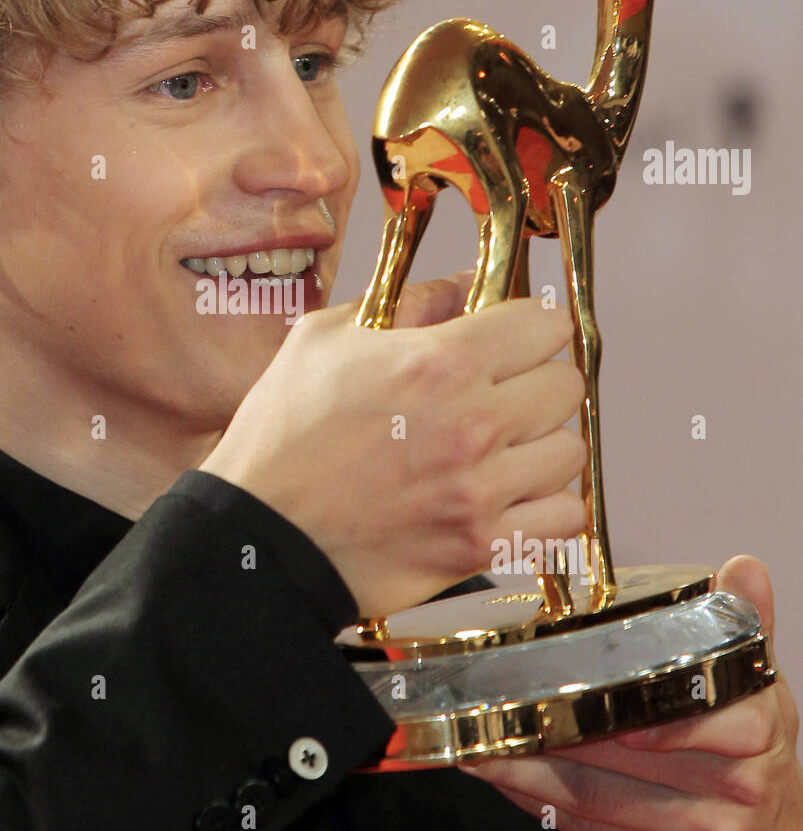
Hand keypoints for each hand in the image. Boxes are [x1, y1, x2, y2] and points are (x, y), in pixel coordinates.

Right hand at [200, 272, 587, 617]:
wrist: (259, 535)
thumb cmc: (281, 438)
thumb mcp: (325, 339)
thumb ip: (408, 303)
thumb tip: (464, 286)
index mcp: (437, 362)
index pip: (546, 324)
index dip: (529, 327)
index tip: (513, 338)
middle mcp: (471, 424)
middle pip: (565, 385)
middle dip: (535, 382)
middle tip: (499, 393)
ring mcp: (481, 489)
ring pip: (570, 451)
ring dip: (541, 446)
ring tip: (500, 450)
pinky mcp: (481, 544)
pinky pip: (564, 518)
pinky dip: (544, 507)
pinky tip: (506, 496)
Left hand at [461, 556, 802, 830]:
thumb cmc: (754, 764)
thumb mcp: (760, 694)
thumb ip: (745, 628)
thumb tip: (742, 567)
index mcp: (758, 728)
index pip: (715, 719)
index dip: (665, 720)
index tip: (616, 715)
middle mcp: (740, 788)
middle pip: (626, 755)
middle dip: (553, 731)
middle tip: (496, 705)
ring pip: (596, 796)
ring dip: (529, 770)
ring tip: (482, 743)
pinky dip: (541, 805)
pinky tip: (507, 780)